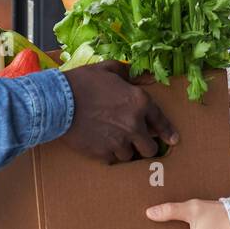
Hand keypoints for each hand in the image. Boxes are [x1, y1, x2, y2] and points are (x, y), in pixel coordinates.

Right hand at [60, 60, 177, 163]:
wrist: (57, 102)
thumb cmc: (81, 82)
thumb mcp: (107, 68)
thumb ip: (126, 72)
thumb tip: (135, 75)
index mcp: (139, 102)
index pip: (161, 122)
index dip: (168, 133)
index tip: (172, 140)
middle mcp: (134, 125)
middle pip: (150, 148)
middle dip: (144, 145)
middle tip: (136, 142)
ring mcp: (119, 142)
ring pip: (130, 156)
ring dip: (125, 150)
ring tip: (113, 140)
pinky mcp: (104, 154)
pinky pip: (113, 160)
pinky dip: (109, 154)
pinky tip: (100, 144)